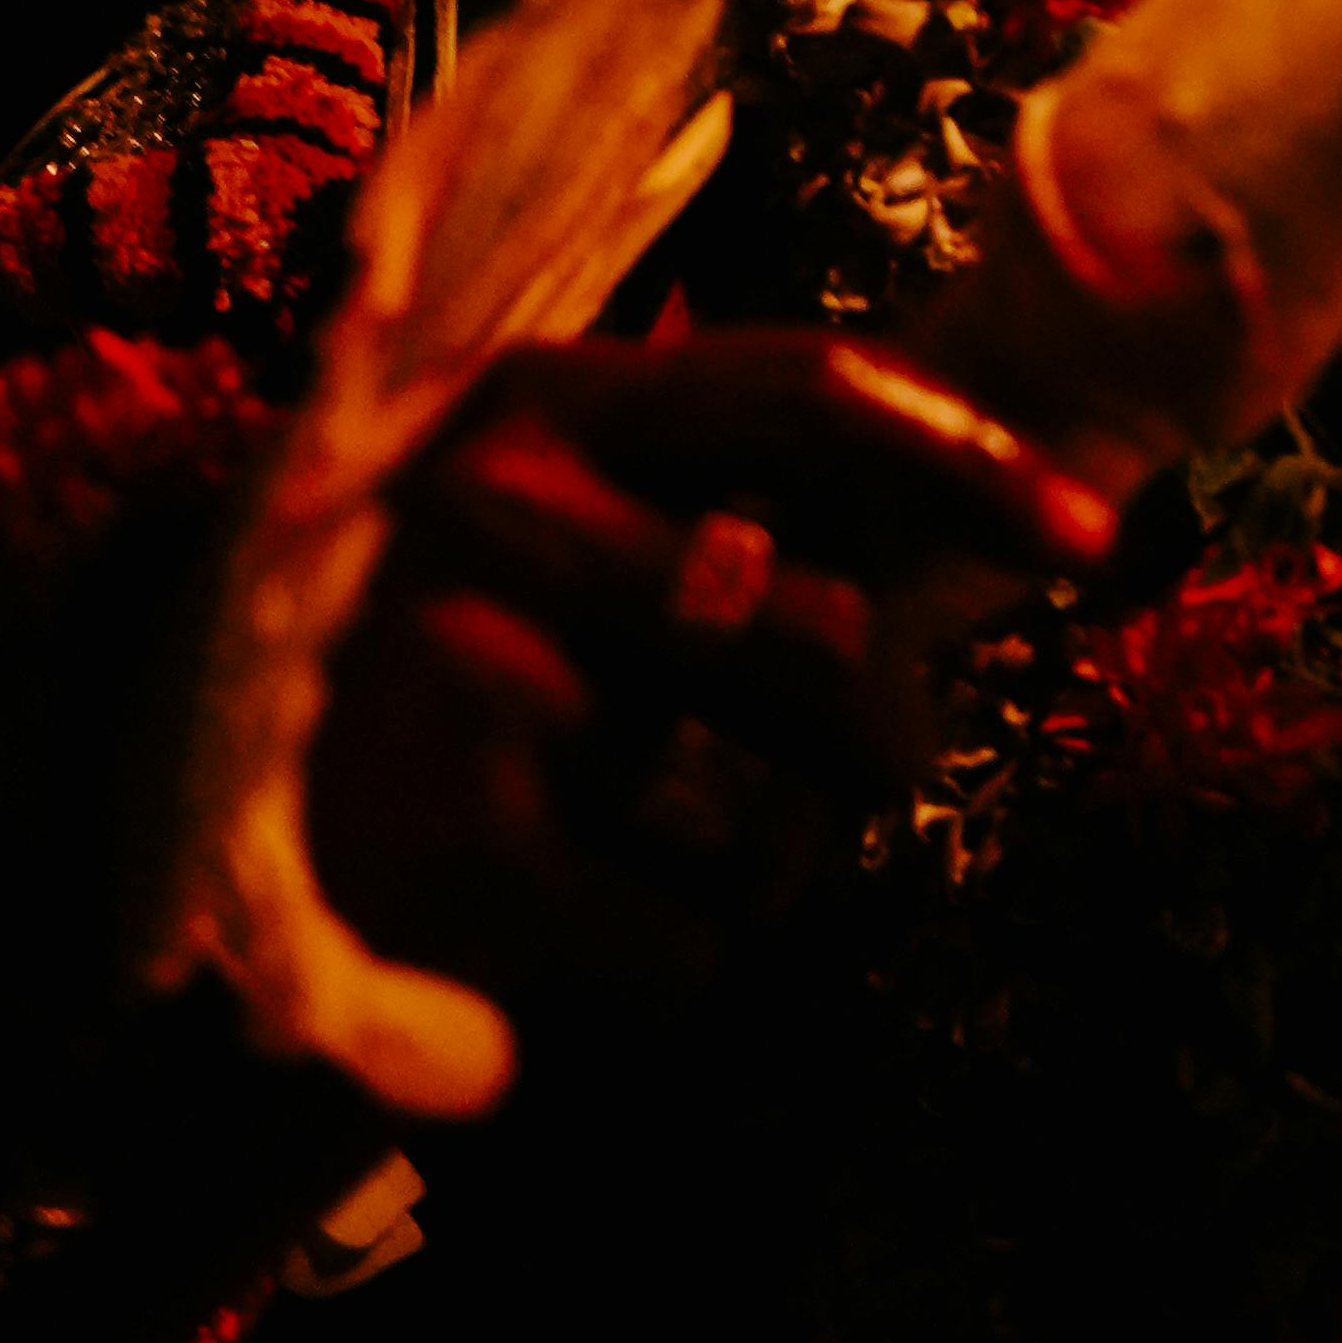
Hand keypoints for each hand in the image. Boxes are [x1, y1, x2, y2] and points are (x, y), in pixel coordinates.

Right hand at [300, 328, 1083, 1006]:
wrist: (252, 894)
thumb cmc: (464, 703)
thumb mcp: (576, 546)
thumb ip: (744, 502)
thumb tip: (1002, 501)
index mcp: (549, 398)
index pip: (807, 387)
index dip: (969, 460)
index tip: (1090, 535)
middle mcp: (501, 496)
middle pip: (822, 624)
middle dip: (880, 734)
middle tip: (865, 778)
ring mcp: (473, 659)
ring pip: (776, 786)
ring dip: (786, 856)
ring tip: (696, 857)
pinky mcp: (466, 832)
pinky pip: (697, 923)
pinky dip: (687, 955)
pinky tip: (596, 935)